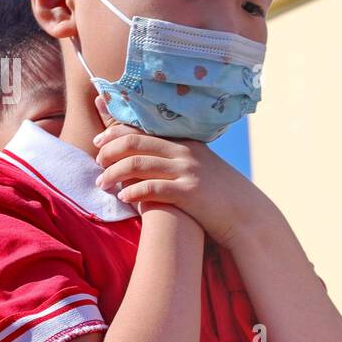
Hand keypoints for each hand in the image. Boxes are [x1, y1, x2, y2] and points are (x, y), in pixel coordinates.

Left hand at [92, 97, 278, 247]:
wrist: (245, 214)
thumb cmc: (218, 193)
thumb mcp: (200, 165)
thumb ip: (176, 156)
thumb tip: (147, 156)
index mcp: (183, 142)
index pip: (142, 128)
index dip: (114, 131)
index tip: (98, 139)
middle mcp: (183, 152)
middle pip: (134, 142)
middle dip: (108, 151)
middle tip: (96, 163)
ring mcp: (187, 171)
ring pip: (137, 164)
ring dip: (113, 173)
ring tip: (101, 184)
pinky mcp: (189, 192)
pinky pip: (153, 188)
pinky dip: (133, 192)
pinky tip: (123, 197)